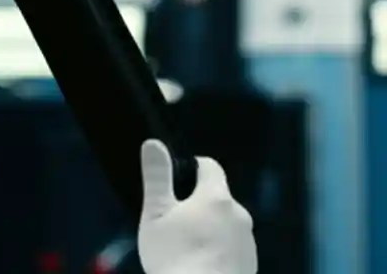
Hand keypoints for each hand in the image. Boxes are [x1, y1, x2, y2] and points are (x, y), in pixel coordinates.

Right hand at [138, 140, 257, 273]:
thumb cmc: (175, 257)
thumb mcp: (156, 213)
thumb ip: (157, 176)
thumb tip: (154, 143)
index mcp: (216, 197)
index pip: (209, 166)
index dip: (190, 168)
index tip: (175, 183)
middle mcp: (238, 215)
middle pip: (215, 197)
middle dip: (195, 204)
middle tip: (171, 224)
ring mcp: (247, 241)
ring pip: (224, 223)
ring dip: (207, 228)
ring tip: (184, 249)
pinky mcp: (250, 264)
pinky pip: (231, 246)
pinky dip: (216, 250)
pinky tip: (198, 264)